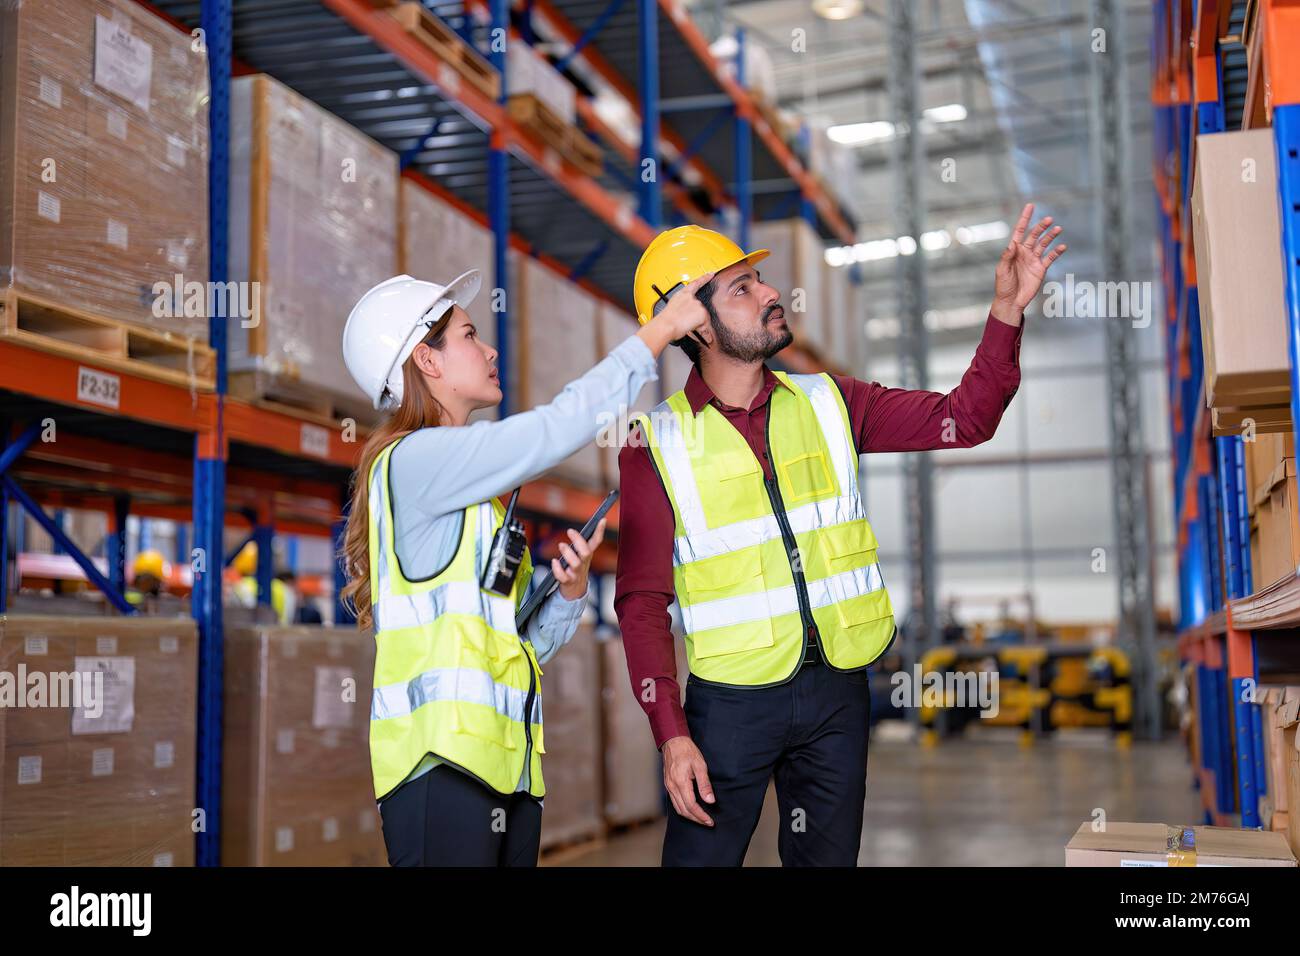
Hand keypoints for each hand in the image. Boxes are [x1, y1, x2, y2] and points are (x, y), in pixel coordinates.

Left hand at [552, 518, 604, 600]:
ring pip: (576, 564)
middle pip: (586, 552)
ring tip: (561, 545)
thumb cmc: (575, 569)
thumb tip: (575, 529)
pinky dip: (558, 569)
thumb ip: (580, 543)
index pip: (596, 542)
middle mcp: (584, 563)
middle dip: (579, 541)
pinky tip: (554, 562)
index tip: (602, 520)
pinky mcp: (568, 582)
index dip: (599, 531)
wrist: (575, 591)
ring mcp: (576, 573)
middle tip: (570, 531)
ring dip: (568, 553)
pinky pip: (564, 577)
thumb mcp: (581, 555)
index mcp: (587, 555)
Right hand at [636, 272, 714, 356]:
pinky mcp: (702, 312)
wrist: (666, 325)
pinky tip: (692, 328)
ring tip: (686, 326)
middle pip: (700, 307)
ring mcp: (697, 304)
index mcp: (682, 294)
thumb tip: (689, 316)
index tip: (711, 274)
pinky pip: (705, 323)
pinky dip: (701, 328)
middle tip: (686, 322)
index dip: (705, 278)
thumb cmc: (666, 320)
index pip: (696, 283)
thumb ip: (684, 309)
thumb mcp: (673, 309)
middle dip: (697, 317)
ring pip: (703, 316)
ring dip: (698, 323)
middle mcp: (691, 297)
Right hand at [662, 735, 714, 825]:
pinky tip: (691, 809)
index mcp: (680, 782)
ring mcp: (668, 786)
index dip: (701, 816)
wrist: (673, 742)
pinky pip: (674, 802)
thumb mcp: (700, 765)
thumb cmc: (687, 751)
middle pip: (683, 810)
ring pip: (678, 808)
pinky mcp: (667, 785)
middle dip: (696, 819)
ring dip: (689, 816)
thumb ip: (704, 784)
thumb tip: (710, 800)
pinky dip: (683, 809)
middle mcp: (672, 787)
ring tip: (701, 818)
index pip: (691, 806)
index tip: (710, 821)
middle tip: (707, 822)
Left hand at [992, 202, 1067, 322]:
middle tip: (1049, 219)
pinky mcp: (1041, 268)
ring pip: (1044, 244)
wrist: (1011, 301)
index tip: (1030, 206)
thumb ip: (1007, 257)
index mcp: (1014, 251)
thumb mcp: (1002, 270)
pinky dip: (1057, 252)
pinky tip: (1063, 246)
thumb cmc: (1003, 286)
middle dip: (1041, 226)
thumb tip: (1012, 244)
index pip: (1020, 231)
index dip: (1024, 219)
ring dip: (1050, 236)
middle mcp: (1024, 252)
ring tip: (1058, 229)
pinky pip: (1050, 257)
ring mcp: (1033, 260)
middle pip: (1034, 235)